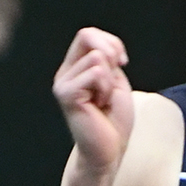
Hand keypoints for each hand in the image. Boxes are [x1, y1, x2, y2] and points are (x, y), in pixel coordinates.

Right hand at [52, 27, 134, 171]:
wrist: (109, 151)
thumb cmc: (113, 120)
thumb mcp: (116, 81)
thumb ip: (107, 59)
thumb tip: (103, 47)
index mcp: (75, 68)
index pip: (88, 34)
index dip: (111, 42)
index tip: (122, 62)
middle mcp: (65, 73)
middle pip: (86, 35)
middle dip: (111, 53)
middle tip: (114, 81)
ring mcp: (63, 83)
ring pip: (96, 58)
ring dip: (110, 81)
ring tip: (103, 101)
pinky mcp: (66, 94)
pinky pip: (96, 73)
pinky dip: (106, 88)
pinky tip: (99, 105)